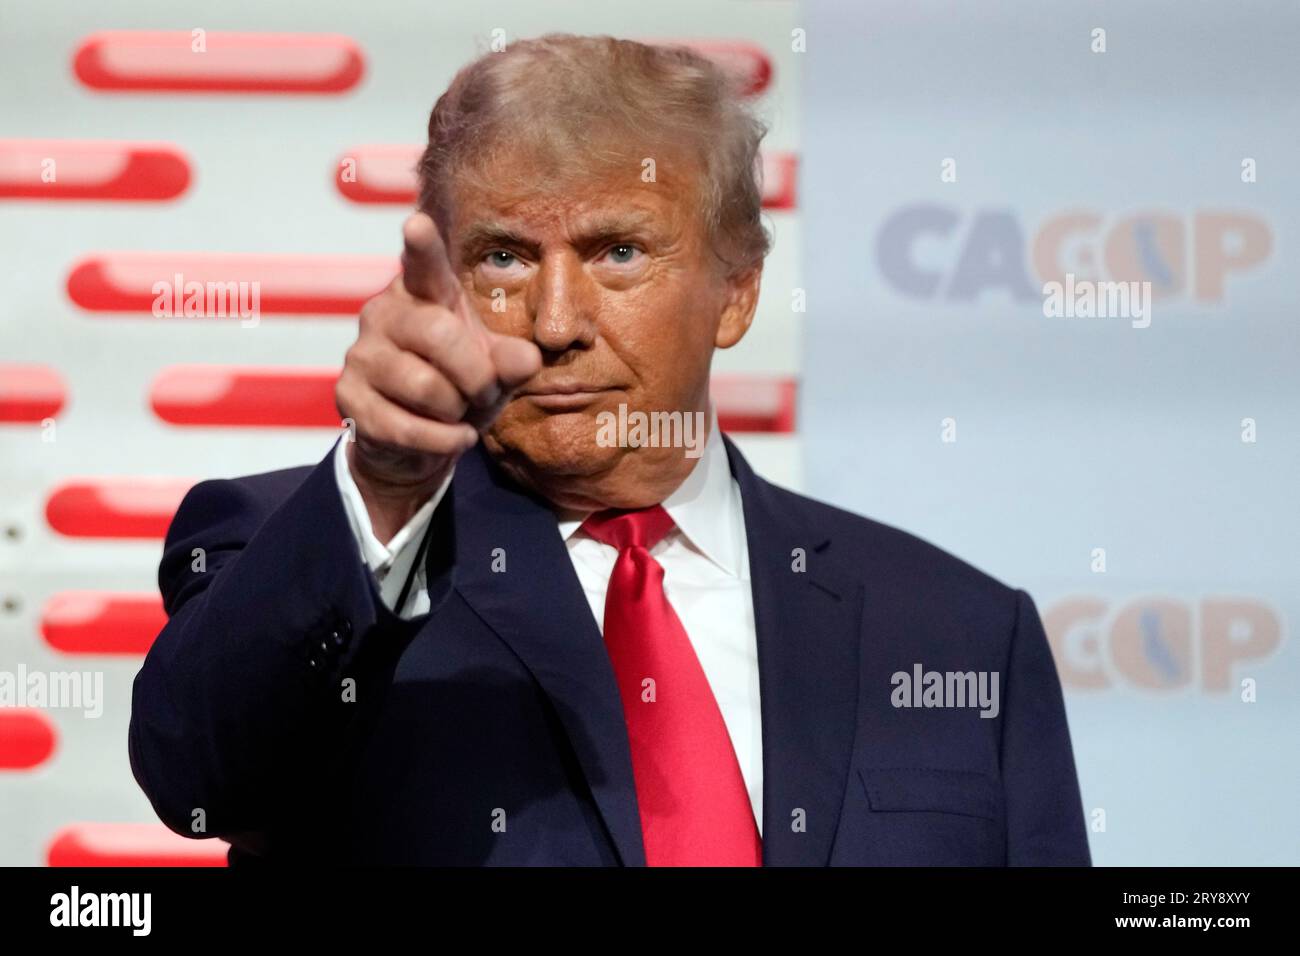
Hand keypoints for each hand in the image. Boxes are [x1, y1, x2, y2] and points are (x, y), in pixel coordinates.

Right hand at [335, 212, 541, 541]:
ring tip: (459, 413)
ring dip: (457, 410)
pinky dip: (442, 441)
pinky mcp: (349, 398)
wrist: (418, 441)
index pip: (422, 265)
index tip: (418, 224)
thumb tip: (526, 359)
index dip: (422, 247)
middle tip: (484, 392)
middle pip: (439, 334)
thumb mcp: (496, 372)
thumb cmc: (460, 388)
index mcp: (422, 294)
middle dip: (476, 374)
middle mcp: (384, 314)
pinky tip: (453, 436)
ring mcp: (361, 355)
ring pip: (424, 385)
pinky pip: (405, 426)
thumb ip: (513, 361)